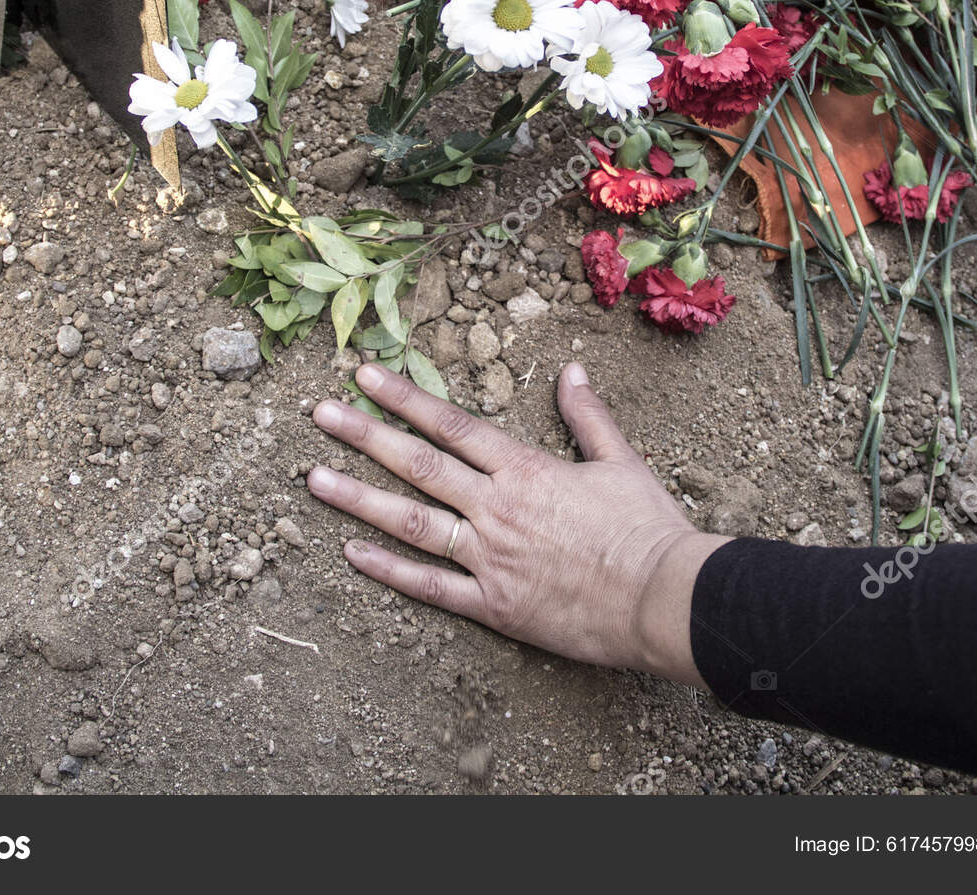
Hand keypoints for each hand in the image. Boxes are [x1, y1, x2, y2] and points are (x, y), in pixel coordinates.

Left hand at [309, 362, 729, 682]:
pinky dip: (390, 571)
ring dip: (359, 499)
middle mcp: (497, 509)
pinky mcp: (495, 606)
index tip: (366, 377)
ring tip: (313, 480)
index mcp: (526, 470)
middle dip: (365, 436)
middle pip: (419, 466)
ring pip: (411, 524)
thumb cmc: (647, 529)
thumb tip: (573, 369)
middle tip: (320, 414)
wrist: (663, 599)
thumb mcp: (621, 460)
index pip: (453, 425)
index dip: (406, 398)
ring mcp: (490, 559)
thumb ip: (588, 415)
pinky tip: (352, 554)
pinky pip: (432, 588)